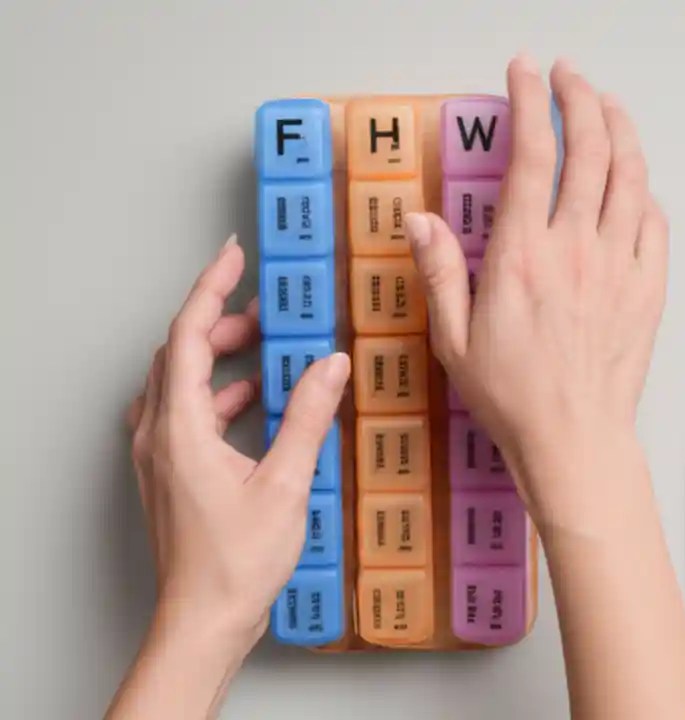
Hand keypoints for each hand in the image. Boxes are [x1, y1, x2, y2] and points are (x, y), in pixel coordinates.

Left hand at [125, 237, 349, 651]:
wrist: (203, 619)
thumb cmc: (236, 562)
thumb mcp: (286, 482)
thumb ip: (308, 416)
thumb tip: (330, 364)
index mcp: (180, 426)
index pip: (188, 334)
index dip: (211, 286)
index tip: (233, 255)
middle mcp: (159, 434)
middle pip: (180, 353)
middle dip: (221, 320)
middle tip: (266, 308)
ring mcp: (160, 456)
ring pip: (180, 383)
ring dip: (219, 357)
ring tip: (266, 347)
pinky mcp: (170, 474)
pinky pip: (186, 413)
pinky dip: (219, 393)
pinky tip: (256, 402)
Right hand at [406, 56, 667, 527]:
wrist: (574, 440)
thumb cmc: (515, 398)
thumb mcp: (453, 339)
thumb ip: (440, 271)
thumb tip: (421, 220)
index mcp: (523, 255)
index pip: (534, 154)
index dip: (531, 101)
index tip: (526, 72)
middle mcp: (575, 250)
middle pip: (591, 149)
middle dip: (580, 97)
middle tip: (568, 76)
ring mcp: (618, 266)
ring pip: (630, 175)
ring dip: (620, 129)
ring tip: (607, 105)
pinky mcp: (647, 288)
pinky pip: (654, 221)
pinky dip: (645, 188)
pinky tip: (634, 179)